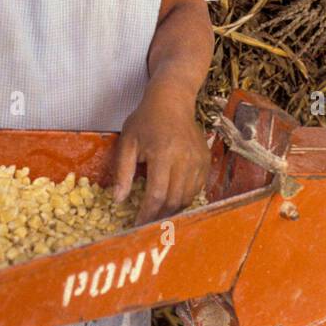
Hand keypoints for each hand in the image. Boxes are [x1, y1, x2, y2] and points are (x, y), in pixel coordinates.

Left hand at [110, 84, 210, 225]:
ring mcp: (198, 161)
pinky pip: (196, 189)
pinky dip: (183, 199)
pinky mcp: (205, 161)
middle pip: (173, 200)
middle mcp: (185, 160)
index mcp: (163, 154)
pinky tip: (171, 199)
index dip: (146, 214)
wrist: (173, 100)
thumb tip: (119, 200)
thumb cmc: (146, 120)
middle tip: (145, 224)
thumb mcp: (127, 142)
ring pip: (187, 198)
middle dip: (158, 216)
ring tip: (157, 214)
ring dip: (171, 210)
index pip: (156, 194)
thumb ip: (123, 172)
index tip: (136, 225)